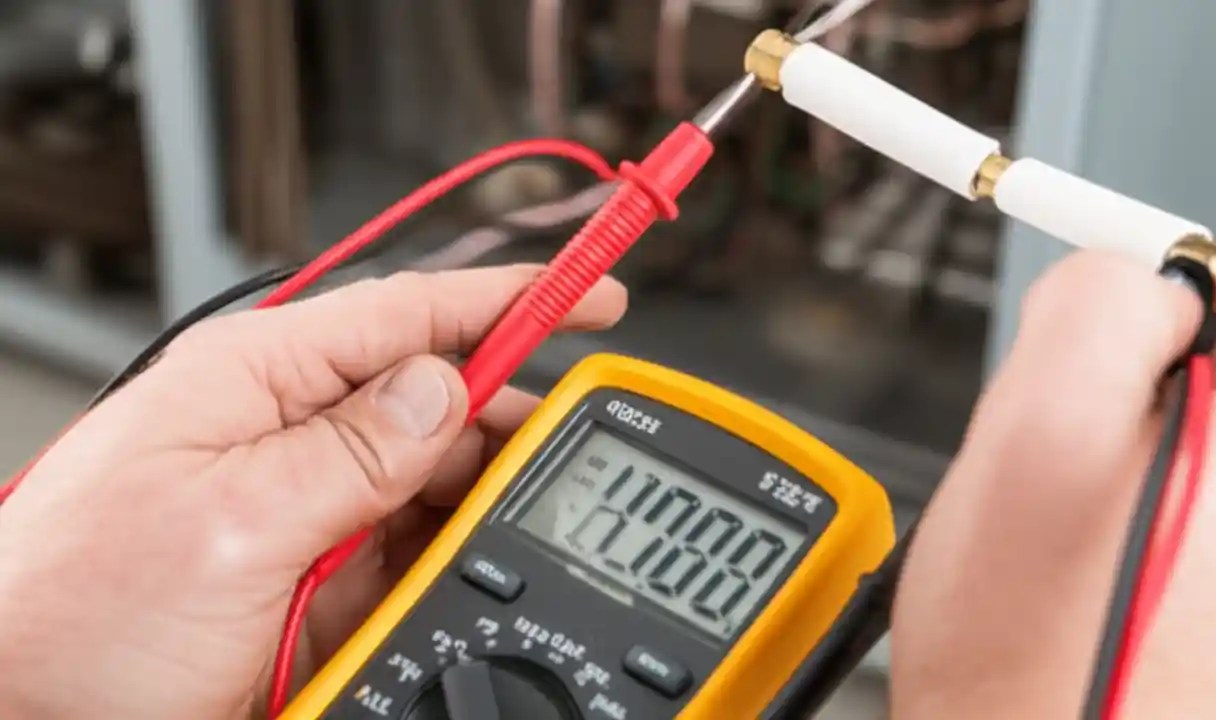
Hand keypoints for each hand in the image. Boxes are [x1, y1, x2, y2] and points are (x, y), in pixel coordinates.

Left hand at [0, 265, 626, 718]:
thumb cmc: (66, 621)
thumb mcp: (227, 525)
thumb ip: (347, 453)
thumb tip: (441, 389)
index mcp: (253, 382)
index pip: (407, 315)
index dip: (511, 299)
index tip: (591, 293)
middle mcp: (282, 432)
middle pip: (431, 395)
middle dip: (509, 411)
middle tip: (580, 436)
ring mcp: (301, 506)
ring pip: (428, 476)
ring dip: (480, 495)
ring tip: (532, 512)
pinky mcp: (310, 573)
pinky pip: (407, 546)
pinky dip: (448, 554)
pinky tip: (469, 566)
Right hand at [891, 237, 1215, 717]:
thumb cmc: (1037, 652)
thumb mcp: (1034, 434)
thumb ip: (1100, 308)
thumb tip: (1145, 278)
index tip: (1162, 311)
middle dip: (1174, 382)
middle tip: (1098, 449)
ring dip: (1165, 462)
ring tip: (1101, 534)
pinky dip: (1178, 526)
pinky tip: (1127, 580)